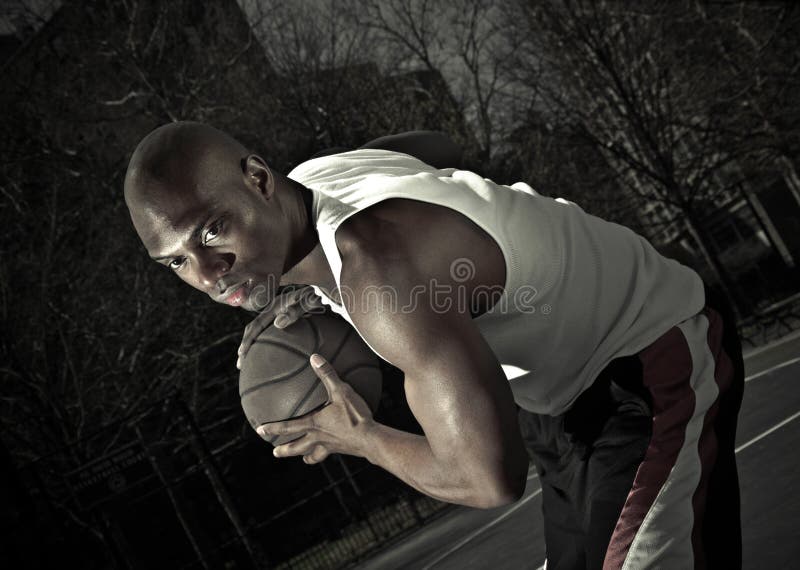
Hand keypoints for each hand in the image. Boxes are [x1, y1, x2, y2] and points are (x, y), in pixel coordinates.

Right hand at [237, 286, 324, 368]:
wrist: (324, 291)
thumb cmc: (318, 297)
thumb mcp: (308, 302)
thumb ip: (295, 310)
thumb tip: (278, 323)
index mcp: (275, 307)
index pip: (256, 325)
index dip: (248, 340)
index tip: (242, 354)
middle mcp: (273, 310)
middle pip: (253, 330)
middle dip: (245, 346)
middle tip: (241, 364)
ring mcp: (278, 314)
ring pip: (260, 332)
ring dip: (253, 346)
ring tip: (249, 363)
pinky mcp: (284, 318)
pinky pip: (270, 333)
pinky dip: (265, 344)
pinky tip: (269, 356)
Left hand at [257, 354, 375, 463]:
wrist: (372, 439)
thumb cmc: (355, 415)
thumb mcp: (342, 391)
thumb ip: (327, 374)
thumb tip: (314, 357)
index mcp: (314, 424)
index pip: (288, 427)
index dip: (273, 428)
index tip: (260, 430)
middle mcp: (319, 438)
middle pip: (297, 447)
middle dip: (285, 450)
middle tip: (275, 452)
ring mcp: (330, 447)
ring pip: (312, 455)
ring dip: (305, 456)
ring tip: (302, 458)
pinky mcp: (341, 450)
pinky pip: (329, 453)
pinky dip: (326, 453)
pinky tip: (332, 449)